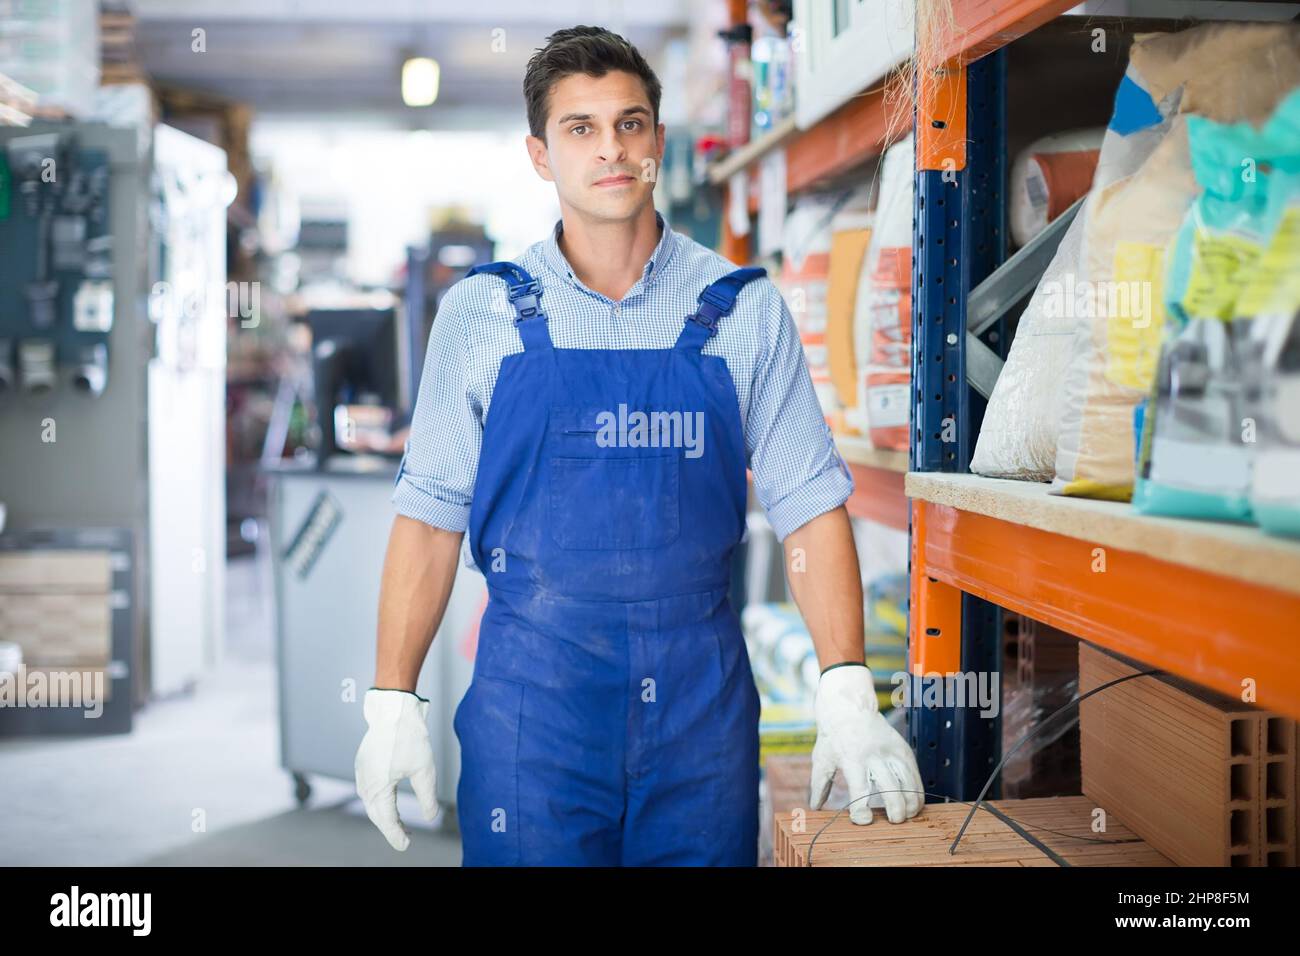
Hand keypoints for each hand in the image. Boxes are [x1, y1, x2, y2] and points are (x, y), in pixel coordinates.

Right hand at [355, 688, 439, 849]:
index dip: (396, 835)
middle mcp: (366, 783)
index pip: (387, 820)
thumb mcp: (424, 770)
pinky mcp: (363, 766)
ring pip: (371, 803)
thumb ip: (427, 797)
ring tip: (400, 825)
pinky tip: (389, 803)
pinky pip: (368, 791)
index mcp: (379, 787)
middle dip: (390, 828)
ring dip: (383, 816)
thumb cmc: (410, 738)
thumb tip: (430, 817)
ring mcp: (361, 773)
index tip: (406, 845)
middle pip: (376, 814)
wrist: (394, 711)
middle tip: (405, 839)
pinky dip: (378, 802)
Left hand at [810, 664, 923, 824]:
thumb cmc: (833, 735)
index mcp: (852, 759)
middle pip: (891, 788)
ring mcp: (891, 751)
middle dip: (895, 809)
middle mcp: (874, 755)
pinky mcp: (902, 748)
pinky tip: (914, 803)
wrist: (849, 706)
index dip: (863, 810)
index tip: (864, 820)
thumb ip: (819, 785)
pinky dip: (917, 790)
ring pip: (908, 781)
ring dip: (911, 802)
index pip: (860, 790)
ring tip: (907, 816)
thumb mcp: (822, 758)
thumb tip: (815, 807)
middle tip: (894, 821)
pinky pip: (915, 773)